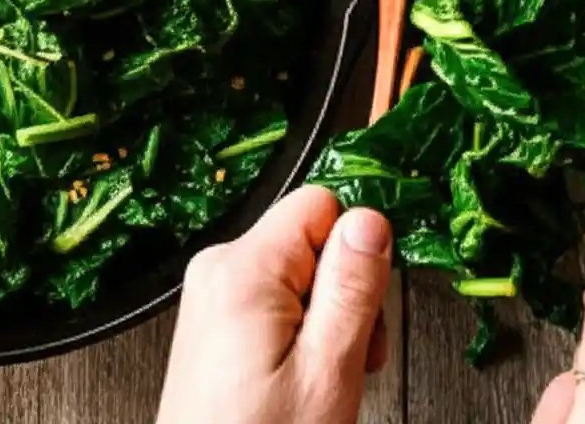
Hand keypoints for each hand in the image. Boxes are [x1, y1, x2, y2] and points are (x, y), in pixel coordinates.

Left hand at [156, 185, 390, 423]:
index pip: (321, 203)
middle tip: (348, 355)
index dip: (356, 250)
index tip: (362, 303)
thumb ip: (353, 288)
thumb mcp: (328, 370)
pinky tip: (302, 381)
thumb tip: (371, 218)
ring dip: (328, 320)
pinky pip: (277, 303)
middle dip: (345, 293)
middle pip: (313, 240)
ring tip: (326, 377)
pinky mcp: (215, 326)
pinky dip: (302, 336)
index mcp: (243, 270)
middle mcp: (219, 272)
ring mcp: (212, 300)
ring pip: (301, 275)